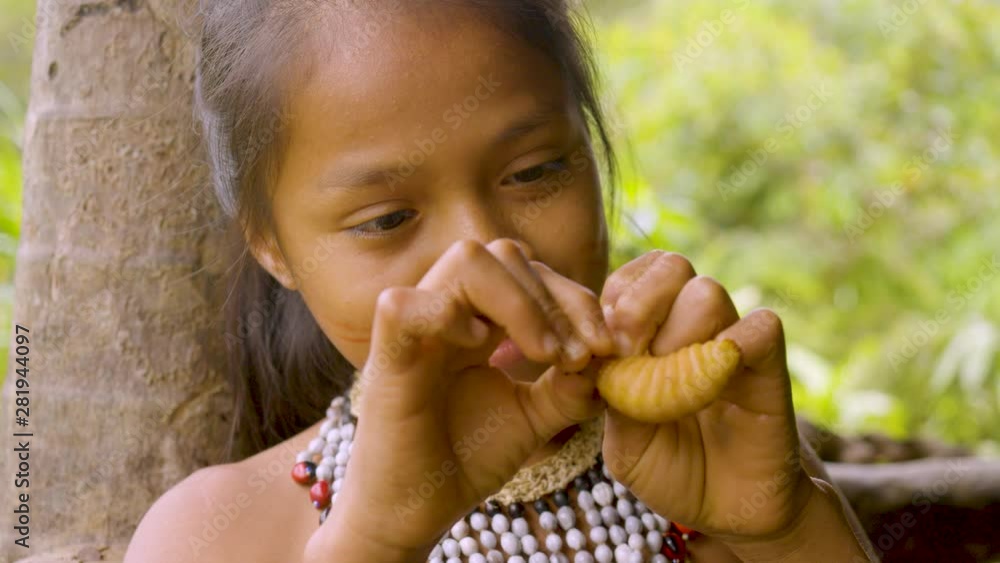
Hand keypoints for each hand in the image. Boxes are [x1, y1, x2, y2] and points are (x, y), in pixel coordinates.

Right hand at [305, 238, 614, 560]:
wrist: (412, 513)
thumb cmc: (462, 461)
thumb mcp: (532, 418)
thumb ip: (570, 388)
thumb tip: (609, 360)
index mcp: (477, 319)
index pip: (531, 273)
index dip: (575, 299)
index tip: (607, 349)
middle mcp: (446, 312)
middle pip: (504, 255)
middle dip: (556, 298)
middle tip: (580, 355)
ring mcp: (415, 329)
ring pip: (467, 261)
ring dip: (520, 302)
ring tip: (547, 355)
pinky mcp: (385, 357)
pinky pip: (404, 306)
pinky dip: (447, 315)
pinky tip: (480, 350)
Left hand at [598, 250, 814, 541]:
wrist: (727, 511)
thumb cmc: (670, 469)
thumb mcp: (623, 441)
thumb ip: (609, 396)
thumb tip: (588, 354)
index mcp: (651, 331)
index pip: (631, 276)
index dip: (612, 300)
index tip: (602, 346)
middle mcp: (691, 325)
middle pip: (670, 266)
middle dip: (639, 302)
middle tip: (628, 350)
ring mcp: (731, 340)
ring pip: (706, 291)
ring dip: (676, 332)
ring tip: (668, 380)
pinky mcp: (769, 365)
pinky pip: (761, 325)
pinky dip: (733, 345)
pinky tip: (710, 383)